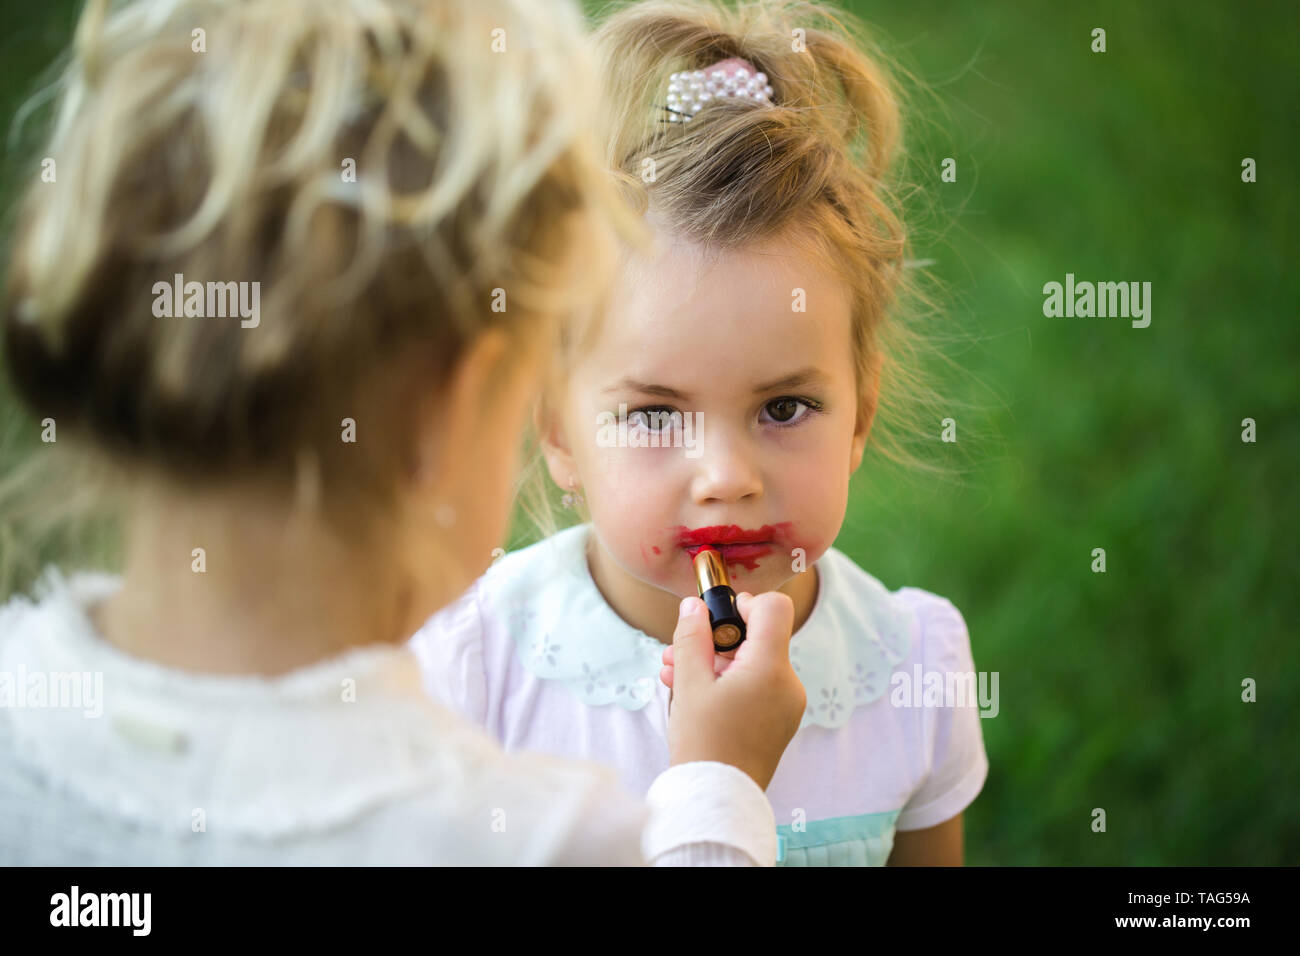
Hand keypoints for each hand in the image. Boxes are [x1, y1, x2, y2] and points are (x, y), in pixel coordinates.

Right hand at [663, 591, 805, 790]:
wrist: (717, 800)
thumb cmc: (704, 743)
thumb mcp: (689, 683)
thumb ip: (692, 637)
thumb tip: (694, 605)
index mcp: (771, 668)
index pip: (773, 608)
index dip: (743, 603)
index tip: (715, 618)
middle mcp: (788, 683)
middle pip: (758, 637)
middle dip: (715, 640)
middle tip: (678, 652)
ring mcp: (787, 704)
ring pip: (752, 663)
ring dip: (715, 662)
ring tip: (675, 675)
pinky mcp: (779, 720)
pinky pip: (756, 686)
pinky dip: (728, 683)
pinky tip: (693, 694)